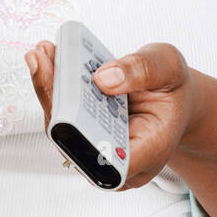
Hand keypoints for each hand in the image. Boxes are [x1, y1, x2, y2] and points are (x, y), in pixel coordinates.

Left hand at [26, 40, 197, 189]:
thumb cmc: (173, 90)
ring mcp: (100, 152)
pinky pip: (63, 119)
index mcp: (150, 151)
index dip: (81, 135)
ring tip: (43, 55)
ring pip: (64, 131)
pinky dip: (55, 90)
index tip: (65, 101)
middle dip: (56, 100)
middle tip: (43, 60)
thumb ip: (143, 70)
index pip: (108, 157)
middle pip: (77, 143)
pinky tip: (49, 61)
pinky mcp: (85, 138)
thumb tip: (103, 79)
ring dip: (50, 91)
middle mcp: (121, 161)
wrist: (171, 100)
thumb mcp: (170, 68)